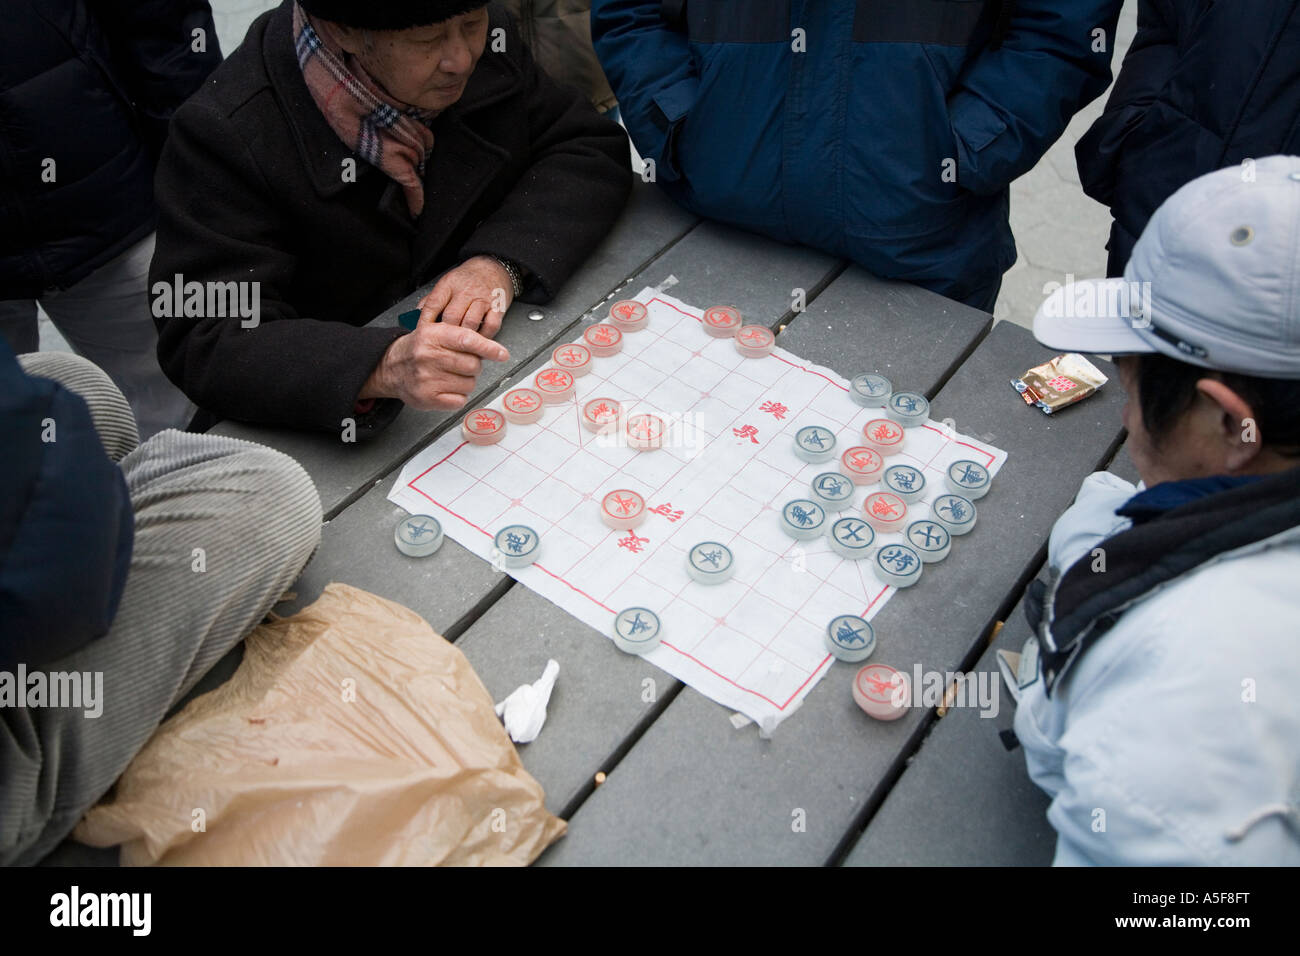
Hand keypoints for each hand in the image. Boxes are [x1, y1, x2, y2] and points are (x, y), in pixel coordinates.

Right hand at [359, 321, 509, 410]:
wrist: (392, 367)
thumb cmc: (421, 349)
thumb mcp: (437, 333)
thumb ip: (464, 338)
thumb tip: (496, 351)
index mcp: (434, 335)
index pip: (467, 340)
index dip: (488, 348)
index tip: (502, 355)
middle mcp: (428, 356)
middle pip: (473, 365)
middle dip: (473, 366)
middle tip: (460, 364)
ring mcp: (426, 379)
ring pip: (469, 384)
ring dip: (466, 382)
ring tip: (449, 376)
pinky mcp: (427, 398)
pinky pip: (460, 400)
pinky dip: (457, 396)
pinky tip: (445, 388)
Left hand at [417, 255, 513, 336]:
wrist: (493, 268)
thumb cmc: (467, 279)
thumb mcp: (446, 284)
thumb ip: (431, 301)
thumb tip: (415, 318)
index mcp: (449, 284)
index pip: (433, 304)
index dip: (426, 320)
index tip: (422, 333)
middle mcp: (466, 291)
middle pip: (452, 316)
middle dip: (446, 333)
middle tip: (443, 343)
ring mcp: (483, 299)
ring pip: (470, 323)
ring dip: (465, 337)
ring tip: (460, 346)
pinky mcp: (498, 307)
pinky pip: (491, 326)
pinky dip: (484, 336)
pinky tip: (478, 340)